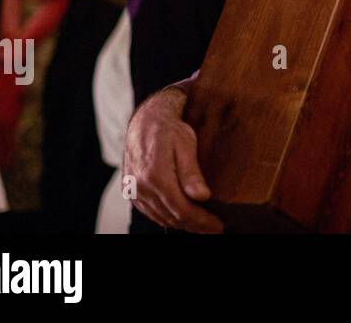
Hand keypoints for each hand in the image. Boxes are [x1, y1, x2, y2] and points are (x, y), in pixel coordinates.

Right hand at [124, 85, 223, 232]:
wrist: (144, 122)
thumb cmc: (168, 130)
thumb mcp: (186, 145)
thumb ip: (192, 173)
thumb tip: (202, 197)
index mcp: (155, 175)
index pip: (182, 209)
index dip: (202, 221)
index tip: (218, 225)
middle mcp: (141, 188)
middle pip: (172, 217)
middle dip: (196, 226)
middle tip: (215, 228)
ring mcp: (134, 192)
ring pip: (161, 218)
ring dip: (183, 225)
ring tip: (203, 225)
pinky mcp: (131, 193)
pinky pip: (151, 213)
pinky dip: (168, 218)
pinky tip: (183, 218)